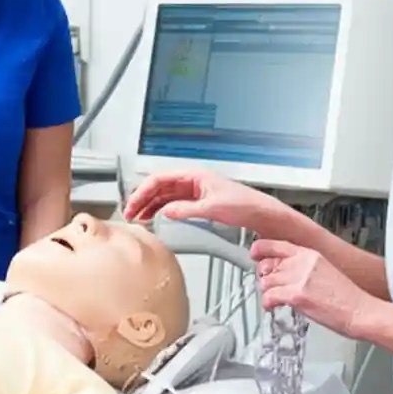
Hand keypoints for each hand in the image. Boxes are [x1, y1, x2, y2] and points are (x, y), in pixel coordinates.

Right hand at [123, 168, 286, 233]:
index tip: (134, 204)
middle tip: (130, 212)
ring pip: (164, 196)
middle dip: (142, 199)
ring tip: (138, 218)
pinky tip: (155, 218)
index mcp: (194, 176)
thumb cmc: (245, 205)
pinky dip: (161, 211)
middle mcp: (192, 182)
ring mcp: (194, 193)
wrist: (262, 215)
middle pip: (159, 187)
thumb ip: (187, 209)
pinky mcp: (198, 203)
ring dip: (149, 206)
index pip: (160, 179)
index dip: (143, 191)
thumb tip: (167, 211)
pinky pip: (173, 204)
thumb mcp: (213, 208)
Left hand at [252, 239, 375, 338]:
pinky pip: (270, 296)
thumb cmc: (347, 298)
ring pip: (266, 281)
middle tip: (269, 286)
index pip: (277, 245)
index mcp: (310, 255)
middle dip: (265, 277)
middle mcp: (303, 263)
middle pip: (269, 265)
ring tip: (274, 299)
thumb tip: (284, 272)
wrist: (361, 312)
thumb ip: (303, 268)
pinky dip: (268, 303)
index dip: (261, 249)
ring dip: (267, 292)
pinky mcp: (297, 295)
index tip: (254, 253)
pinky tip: (272, 307)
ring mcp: (299, 278)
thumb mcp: (324, 271)